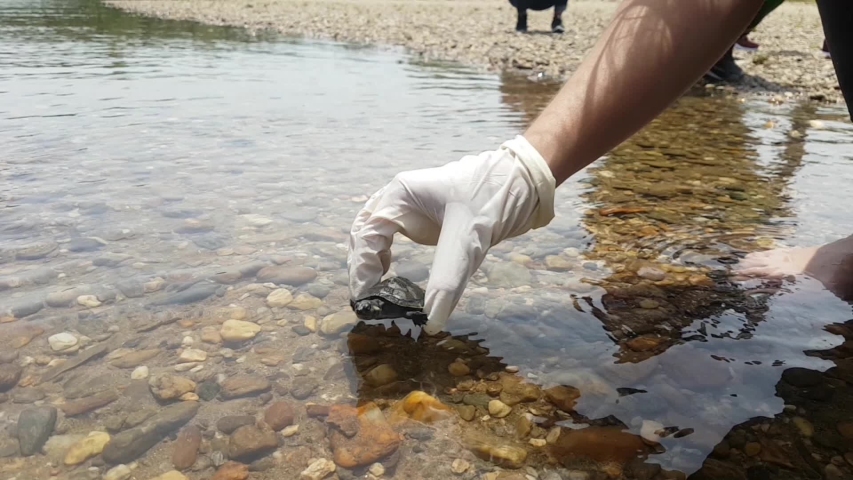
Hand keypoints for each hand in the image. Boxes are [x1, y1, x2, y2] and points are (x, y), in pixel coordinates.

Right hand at [346, 135, 556, 334]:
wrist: (526, 180)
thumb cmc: (496, 196)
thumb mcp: (470, 238)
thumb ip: (448, 278)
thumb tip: (431, 320)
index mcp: (401, 194)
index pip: (367, 234)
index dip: (362, 269)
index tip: (368, 299)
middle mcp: (400, 199)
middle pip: (363, 234)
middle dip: (361, 268)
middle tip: (368, 302)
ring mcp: (411, 209)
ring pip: (374, 236)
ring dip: (370, 264)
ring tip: (376, 293)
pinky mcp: (425, 221)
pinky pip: (393, 240)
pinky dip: (385, 260)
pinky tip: (393, 280)